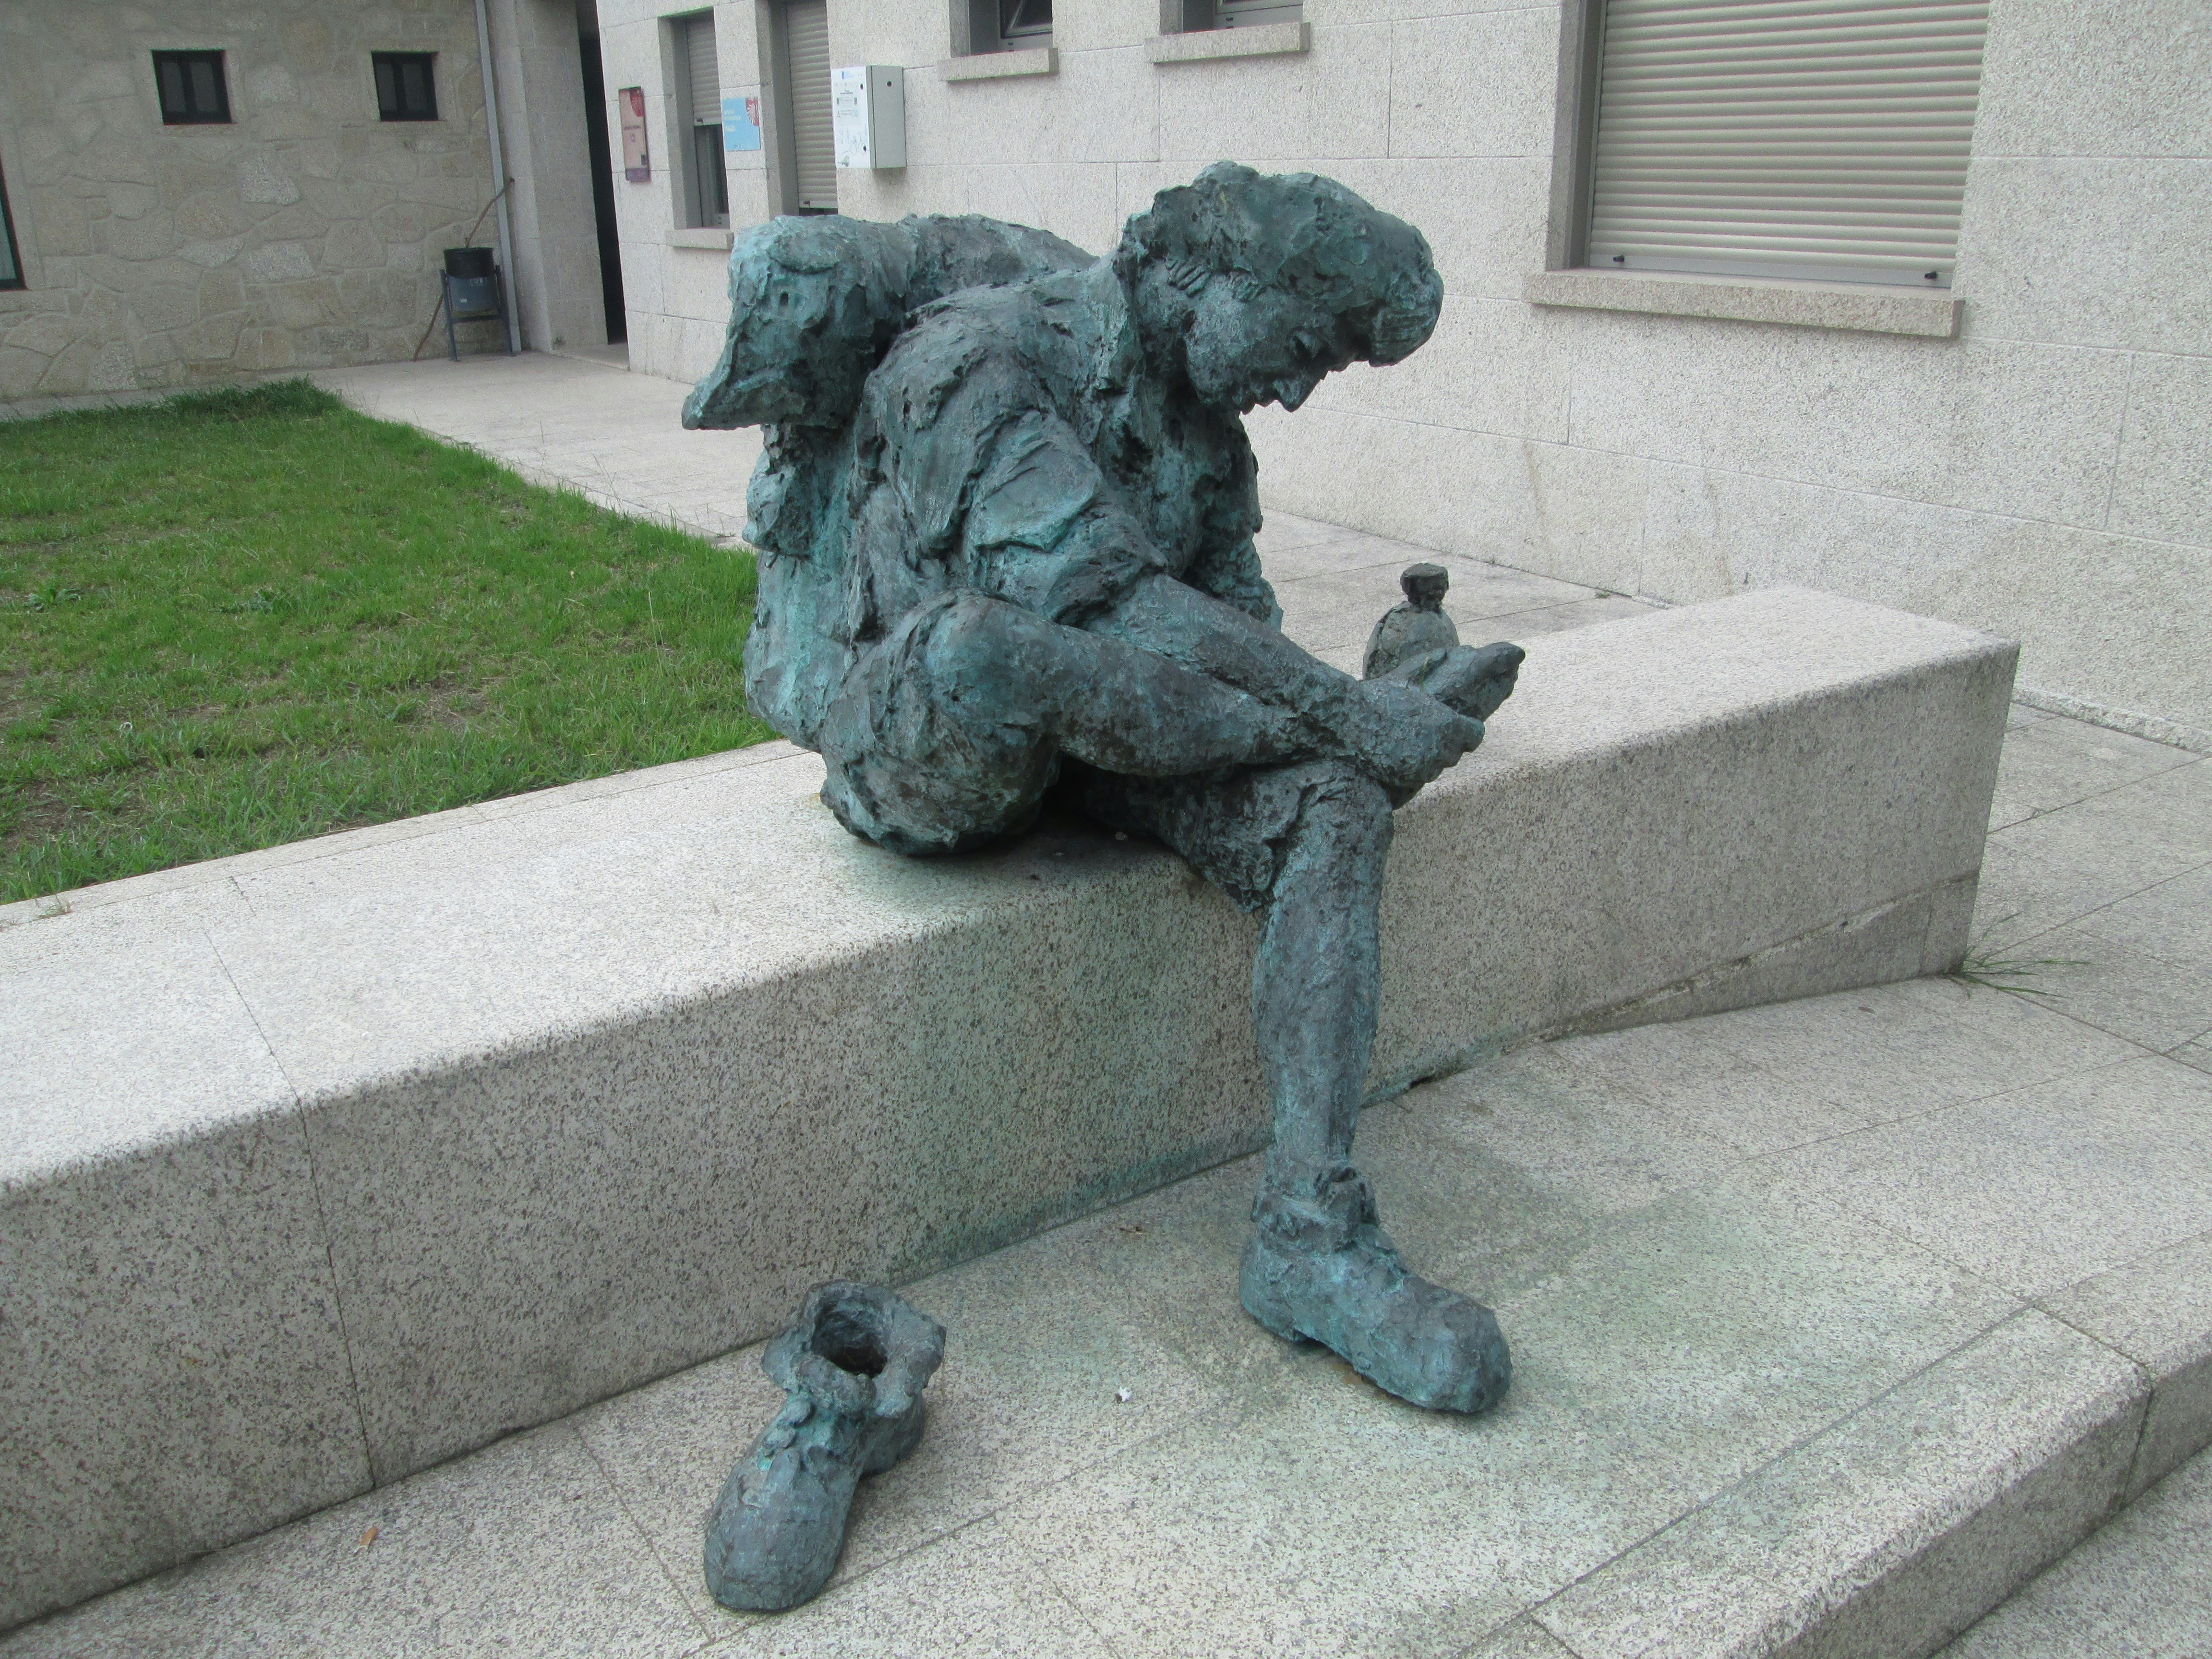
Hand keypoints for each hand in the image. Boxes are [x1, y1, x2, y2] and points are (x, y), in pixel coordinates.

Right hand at [1340, 678, 1485, 792]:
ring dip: (1430, 757)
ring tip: (1410, 744)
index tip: (1456, 728)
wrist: (1350, 722)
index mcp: (1449, 723)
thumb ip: (1429, 665)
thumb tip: (1444, 651)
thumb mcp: (1405, 678)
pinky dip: (1414, 768)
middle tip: (1426, 734)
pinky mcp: (1409, 779)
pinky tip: (1398, 755)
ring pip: (1439, 766)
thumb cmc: (1377, 697)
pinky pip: (1421, 776)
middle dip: (1445, 744)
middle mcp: (1442, 747)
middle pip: (1456, 752)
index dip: (1466, 731)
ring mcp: (1426, 765)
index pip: (1475, 735)